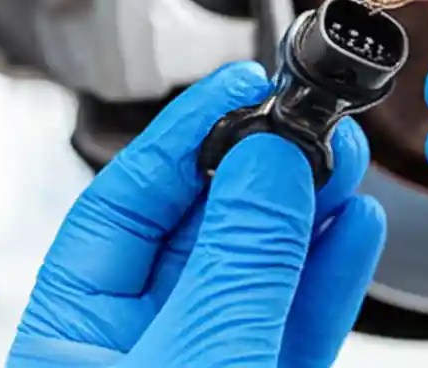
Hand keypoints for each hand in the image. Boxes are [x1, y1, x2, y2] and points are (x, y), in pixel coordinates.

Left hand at [9, 62, 385, 366]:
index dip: (184, 135)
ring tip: (344, 162)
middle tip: (310, 120)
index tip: (240, 86)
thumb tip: (267, 160)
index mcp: (73, 334)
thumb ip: (238, 259)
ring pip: (259, 276)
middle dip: (263, 169)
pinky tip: (354, 231)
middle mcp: (137, 347)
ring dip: (309, 215)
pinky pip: (295, 326)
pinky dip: (330, 280)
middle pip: (200, 231)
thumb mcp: (199, 355)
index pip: (123, 203)